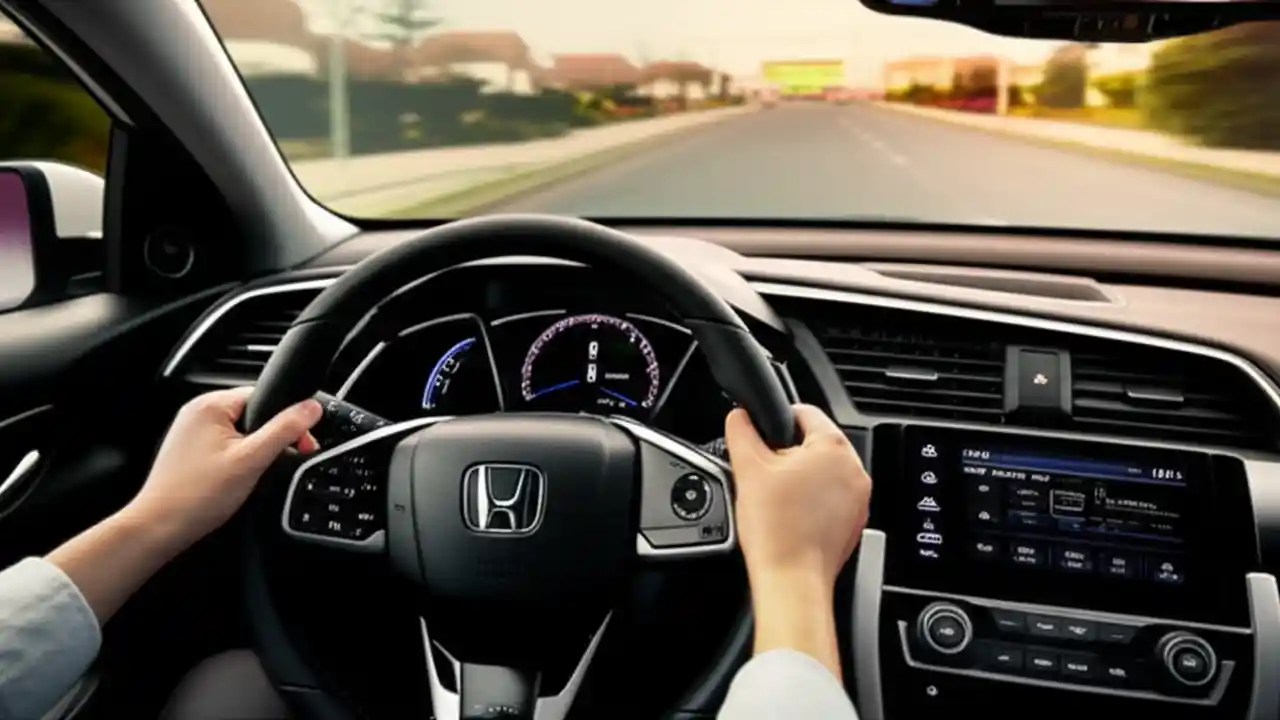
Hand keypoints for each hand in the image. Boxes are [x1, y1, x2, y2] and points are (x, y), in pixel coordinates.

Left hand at [49, 388, 322, 623]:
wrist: (160, 527)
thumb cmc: (197, 495)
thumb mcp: (251, 460)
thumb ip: (284, 430)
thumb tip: (311, 408)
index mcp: (210, 404)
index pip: (264, 396)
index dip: (288, 420)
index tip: (301, 445)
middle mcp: (197, 412)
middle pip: (254, 414)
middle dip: (272, 437)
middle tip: (280, 462)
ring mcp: (191, 432)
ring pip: (241, 432)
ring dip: (255, 450)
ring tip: (253, 473)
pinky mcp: (190, 450)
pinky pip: (226, 445)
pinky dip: (238, 458)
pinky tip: (237, 478)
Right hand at [725, 404, 871, 676]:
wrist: (791, 581)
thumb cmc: (777, 530)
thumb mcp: (748, 468)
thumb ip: (741, 430)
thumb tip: (740, 415)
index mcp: (834, 447)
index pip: (805, 412)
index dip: (776, 420)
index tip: (761, 438)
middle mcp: (854, 470)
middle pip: (814, 443)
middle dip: (787, 454)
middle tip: (765, 476)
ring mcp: (859, 498)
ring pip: (822, 472)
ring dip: (800, 478)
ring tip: (776, 499)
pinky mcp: (854, 522)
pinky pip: (830, 498)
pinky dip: (811, 501)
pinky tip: (790, 516)